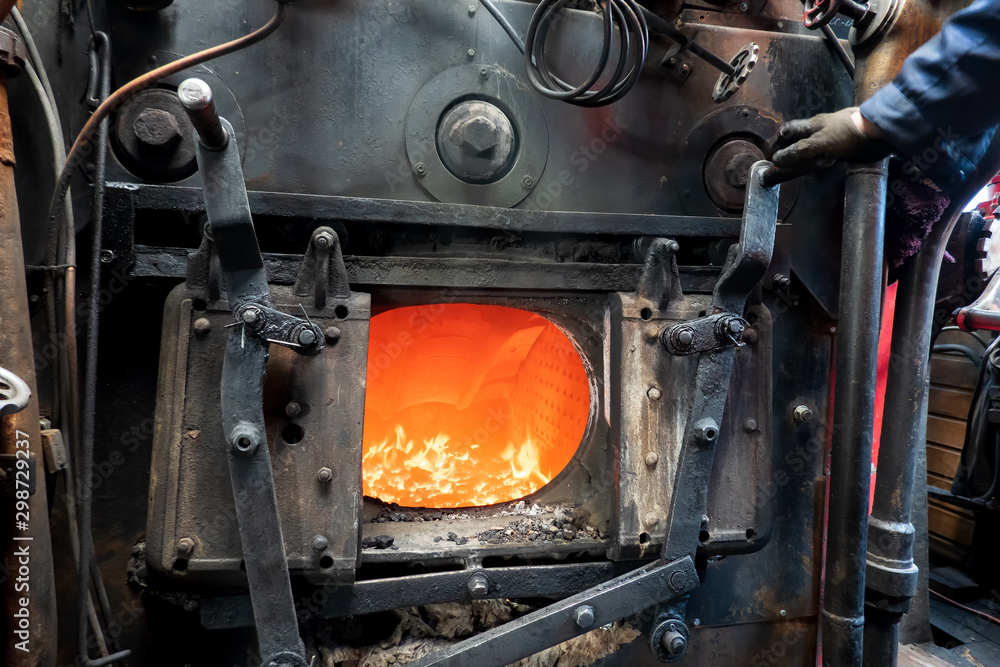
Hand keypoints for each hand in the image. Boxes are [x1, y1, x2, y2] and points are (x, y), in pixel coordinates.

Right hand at [763, 107, 891, 184]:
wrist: (881, 132)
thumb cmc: (848, 134)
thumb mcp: (820, 143)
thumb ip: (798, 152)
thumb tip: (777, 160)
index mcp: (812, 125)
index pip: (788, 130)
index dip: (777, 141)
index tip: (770, 155)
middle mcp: (820, 130)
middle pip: (798, 139)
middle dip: (788, 150)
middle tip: (781, 165)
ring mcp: (832, 138)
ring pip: (811, 147)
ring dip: (803, 156)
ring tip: (795, 168)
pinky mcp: (844, 147)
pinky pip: (824, 154)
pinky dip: (817, 161)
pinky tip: (818, 166)